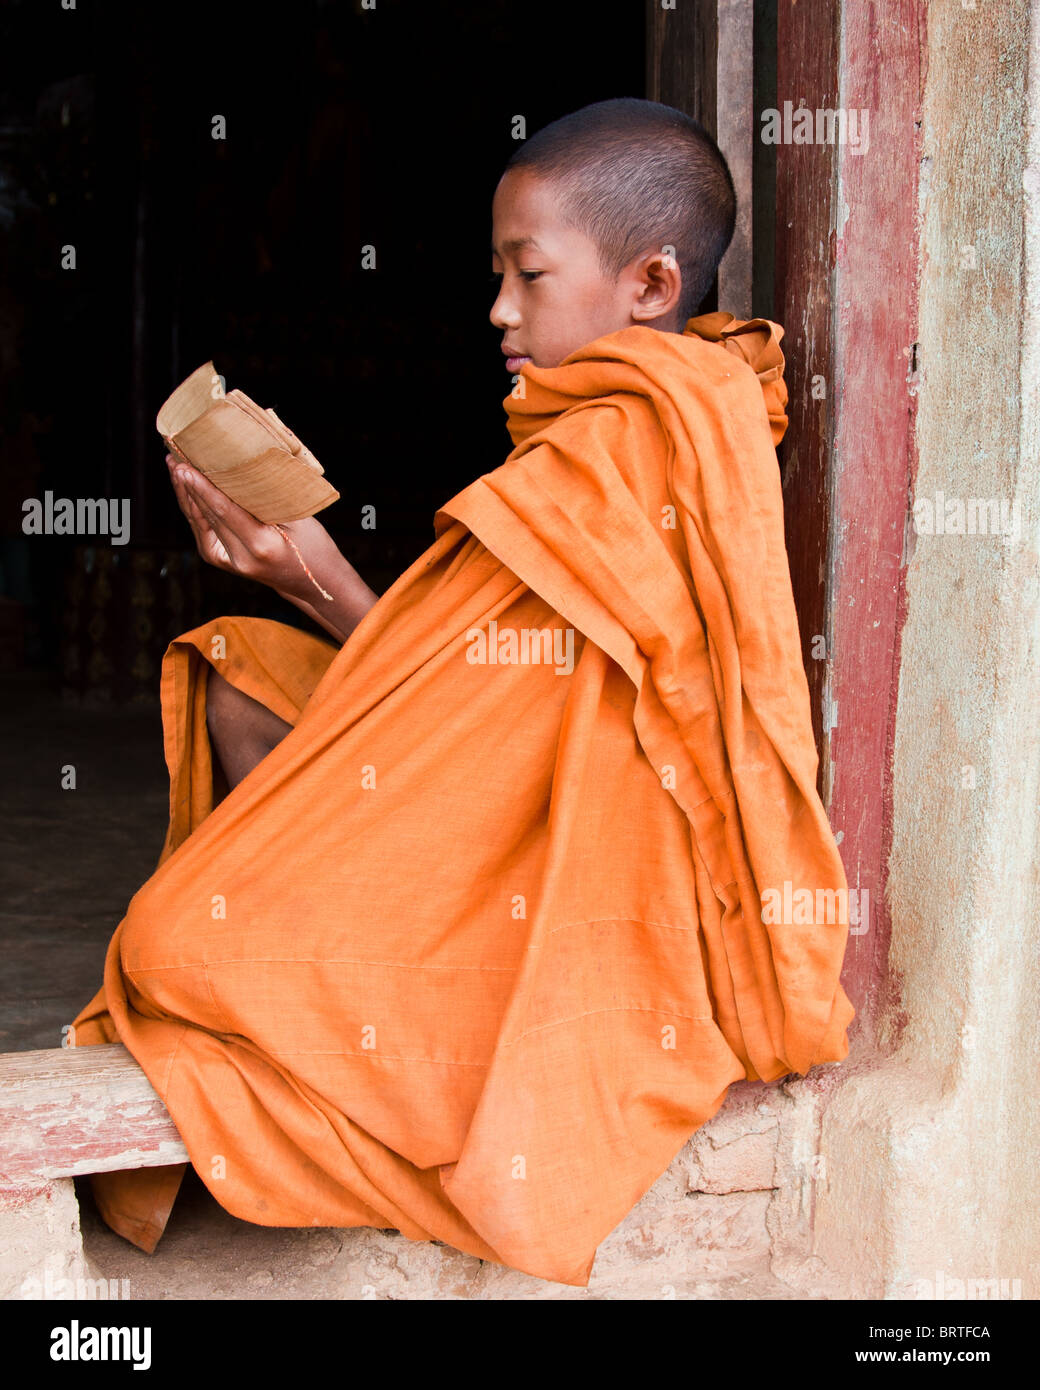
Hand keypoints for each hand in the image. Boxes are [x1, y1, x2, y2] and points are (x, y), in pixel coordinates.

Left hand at [166, 454, 342, 602]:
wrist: (312, 582)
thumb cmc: (312, 545)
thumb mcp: (298, 518)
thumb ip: (268, 498)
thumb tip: (241, 465)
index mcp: (261, 546)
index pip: (224, 511)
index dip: (202, 487)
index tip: (185, 465)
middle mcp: (239, 557)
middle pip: (206, 514)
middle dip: (188, 482)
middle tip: (174, 452)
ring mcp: (227, 561)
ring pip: (198, 519)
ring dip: (184, 490)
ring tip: (172, 461)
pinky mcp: (219, 559)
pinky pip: (201, 526)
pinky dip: (192, 503)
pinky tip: (184, 483)